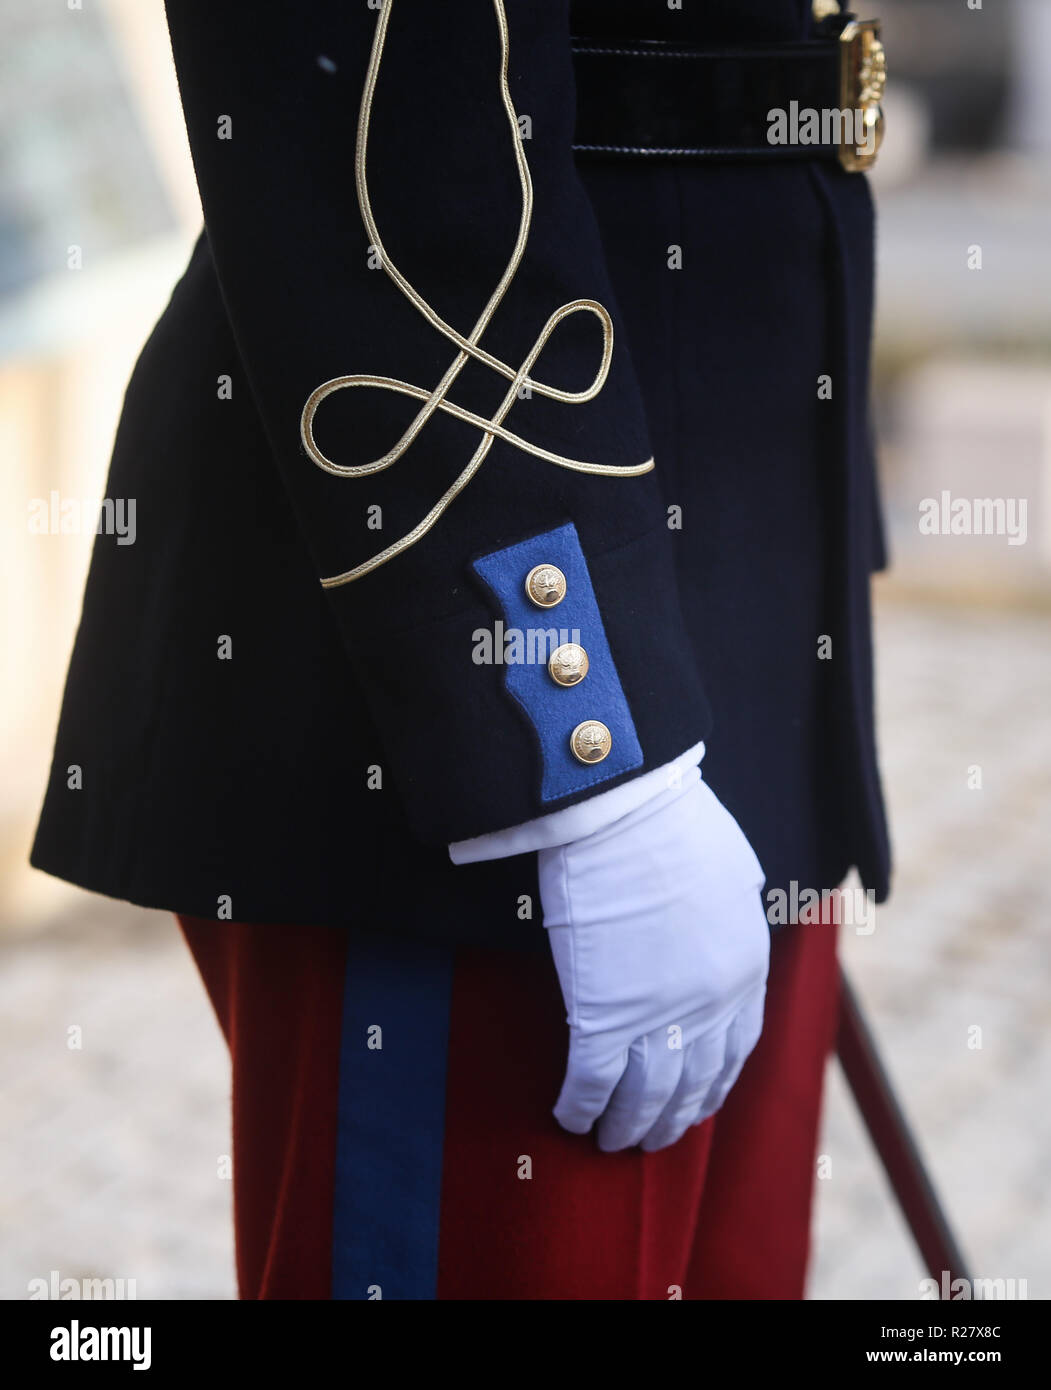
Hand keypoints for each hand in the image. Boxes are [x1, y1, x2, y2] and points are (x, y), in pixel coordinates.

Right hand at [538, 764, 769, 1151]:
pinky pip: (593, 1082)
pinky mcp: (603, 1017)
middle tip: (648, 1137)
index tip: (696, 1102)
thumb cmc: (674, 823)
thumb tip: (731, 912)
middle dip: (670, 1118)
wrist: (627, 811)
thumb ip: (736, 906)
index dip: (712, 1084)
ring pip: (646, 1096)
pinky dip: (581, 1105)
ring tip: (609, 1141)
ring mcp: (658, 1016)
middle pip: (692, 1084)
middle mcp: (710, 1006)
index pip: (735, 1050)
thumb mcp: (734, 868)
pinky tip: (568, 1116)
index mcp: (744, 970)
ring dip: (626, 1126)